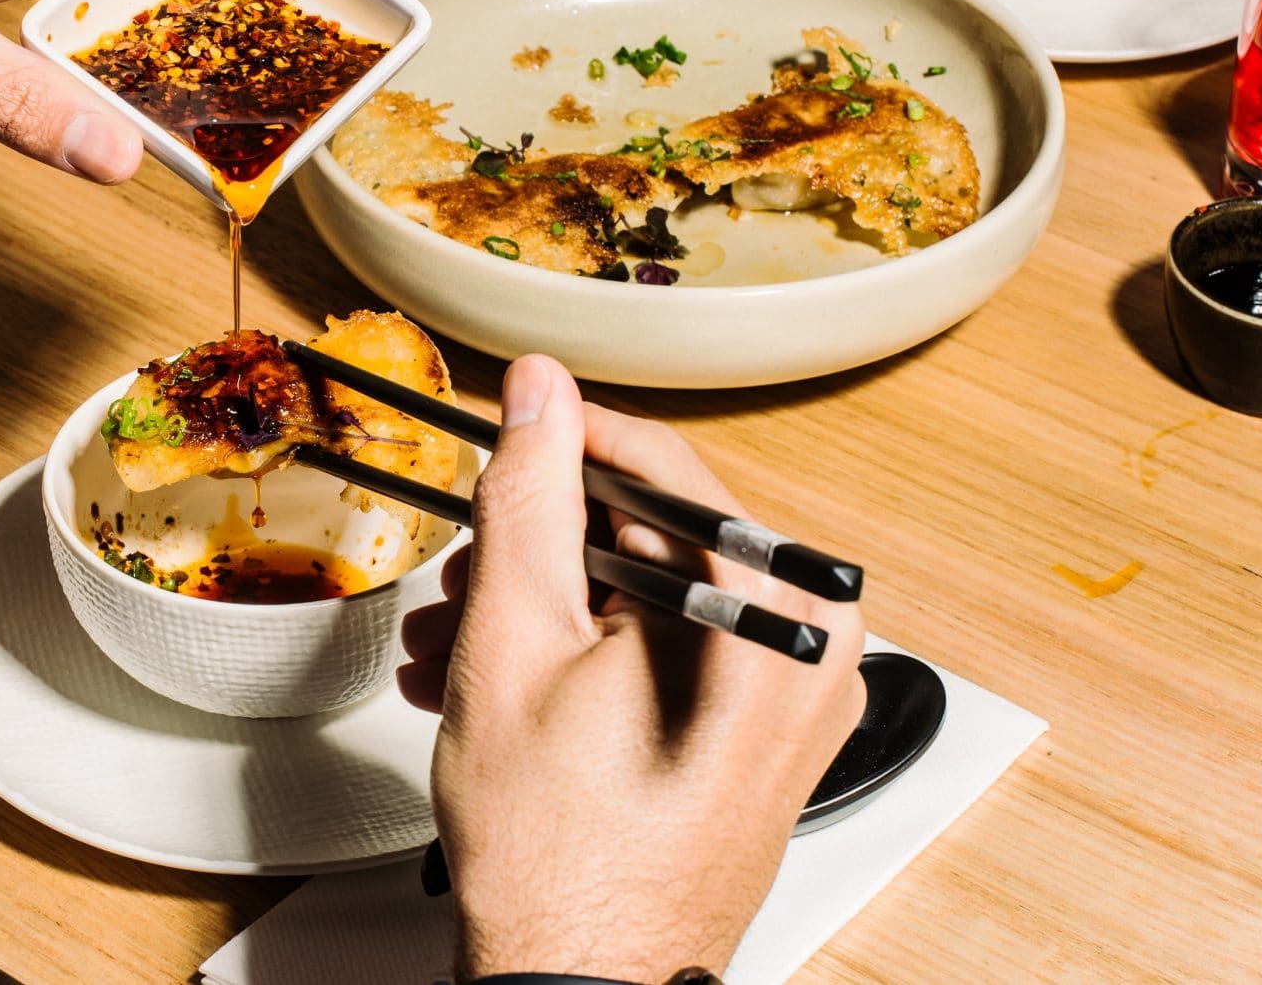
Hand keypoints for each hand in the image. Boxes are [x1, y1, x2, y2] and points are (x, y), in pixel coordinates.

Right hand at [398, 355, 865, 981]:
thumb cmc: (564, 863)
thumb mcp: (518, 643)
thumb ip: (530, 499)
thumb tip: (540, 397)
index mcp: (777, 616)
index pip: (666, 469)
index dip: (562, 443)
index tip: (503, 428)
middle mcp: (808, 654)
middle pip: (650, 538)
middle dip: (535, 554)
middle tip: (462, 581)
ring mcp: (786, 704)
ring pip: (643, 598)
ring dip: (537, 611)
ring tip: (454, 651)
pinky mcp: (753, 739)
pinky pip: (661, 655)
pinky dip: (575, 659)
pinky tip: (493, 686)